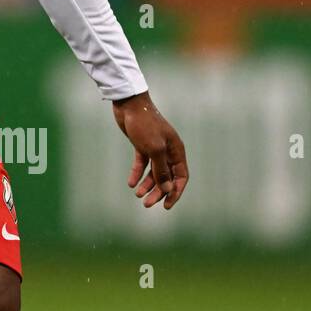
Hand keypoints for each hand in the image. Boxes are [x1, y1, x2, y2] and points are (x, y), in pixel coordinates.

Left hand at [111, 91, 188, 208]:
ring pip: (153, 172)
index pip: (181, 177)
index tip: (167, 206)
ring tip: (137, 195)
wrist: (129, 104)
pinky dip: (137, 173)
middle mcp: (168, 151)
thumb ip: (161, 170)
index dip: (175, 192)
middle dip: (158, 192)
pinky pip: (141, 164)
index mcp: (176, 151)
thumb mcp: (154, 149)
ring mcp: (155, 148)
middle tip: (146, 204)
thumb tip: (167, 190)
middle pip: (166, 177)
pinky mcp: (141, 145)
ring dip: (147, 185)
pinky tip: (131, 183)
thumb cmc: (145, 125)